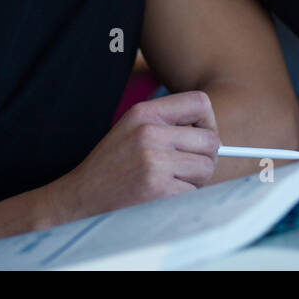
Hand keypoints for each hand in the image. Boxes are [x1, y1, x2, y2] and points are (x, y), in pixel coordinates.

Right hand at [48, 91, 218, 221]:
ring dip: (197, 179)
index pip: (200, 102)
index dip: (208, 122)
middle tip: (189, 167)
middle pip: (211, 139)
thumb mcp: (133, 128)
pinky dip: (184, 196)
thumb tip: (215, 137)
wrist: (82, 194)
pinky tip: (163, 194)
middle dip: (206, 157)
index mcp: (145, 112)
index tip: (199, 138)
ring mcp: (153, 160)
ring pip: (207, 167)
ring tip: (173, 180)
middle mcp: (150, 132)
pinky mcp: (157, 188)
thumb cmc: (114, 162)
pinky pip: (194, 191)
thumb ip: (169, 124)